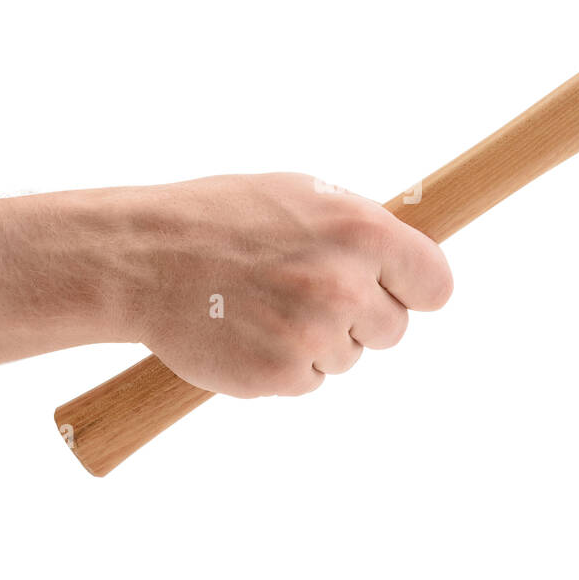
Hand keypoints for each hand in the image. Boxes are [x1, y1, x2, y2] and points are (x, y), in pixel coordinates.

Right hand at [110, 173, 452, 397]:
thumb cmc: (221, 218)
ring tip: (265, 307)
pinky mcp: (279, 375)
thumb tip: (408, 260)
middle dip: (360, 319)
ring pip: (348, 358)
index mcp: (360, 230)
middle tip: (307, 294)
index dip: (415, 290)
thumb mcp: (301, 196)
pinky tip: (247, 332)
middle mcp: (344, 283)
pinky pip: (307, 383)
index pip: (435, 284)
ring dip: (318, 343)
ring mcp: (312, 334)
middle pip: (393, 329)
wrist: (142, 257)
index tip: (398, 292)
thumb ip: (360, 230)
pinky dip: (283, 366)